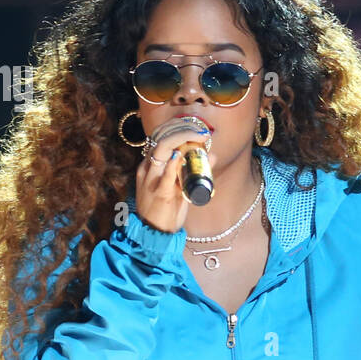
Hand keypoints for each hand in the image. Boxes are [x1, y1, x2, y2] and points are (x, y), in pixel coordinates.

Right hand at [135, 116, 212, 233]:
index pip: (159, 136)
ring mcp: (152, 180)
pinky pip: (165, 176)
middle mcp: (148, 169)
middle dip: (182, 129)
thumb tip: (212, 154)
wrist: (152, 233)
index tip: (195, 126)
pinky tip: (180, 155)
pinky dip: (172, 164)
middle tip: (201, 131)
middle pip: (161, 139)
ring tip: (198, 136)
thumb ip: (192, 170)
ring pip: (161, 151)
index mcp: (150, 165)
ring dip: (180, 139)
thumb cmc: (165, 209)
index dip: (176, 126)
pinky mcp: (160, 194)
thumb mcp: (177, 186)